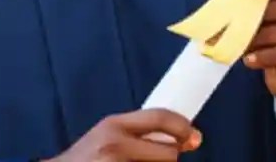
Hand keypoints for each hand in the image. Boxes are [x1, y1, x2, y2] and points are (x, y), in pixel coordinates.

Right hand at [42, 109, 200, 161]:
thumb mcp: (106, 137)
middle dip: (167, 159)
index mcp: (112, 126)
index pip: (159, 118)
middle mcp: (115, 146)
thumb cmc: (83, 160)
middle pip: (169, 153)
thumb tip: (189, 137)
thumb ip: (140, 134)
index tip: (192, 135)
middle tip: (152, 160)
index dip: (182, 126)